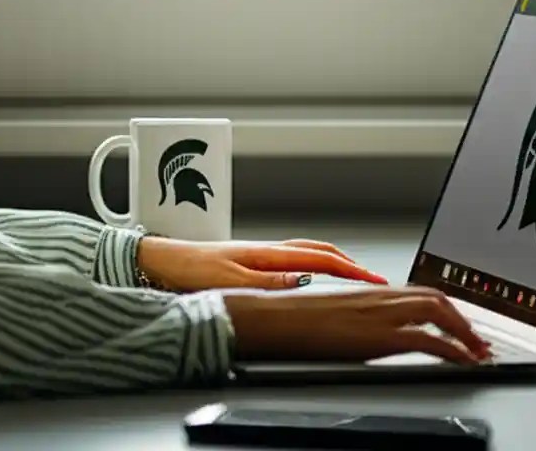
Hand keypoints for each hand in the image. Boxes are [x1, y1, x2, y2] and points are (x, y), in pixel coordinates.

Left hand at [136, 236, 389, 291]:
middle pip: (318, 251)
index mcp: (267, 254)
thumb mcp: (232, 283)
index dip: (352, 270)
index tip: (375, 278)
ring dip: (331, 261)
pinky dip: (311, 264)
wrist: (160, 261)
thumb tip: (305, 282)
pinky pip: (291, 259)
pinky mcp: (248, 261)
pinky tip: (307, 274)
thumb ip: (270, 284)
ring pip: (305, 252)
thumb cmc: (189, 270)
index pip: (320, 259)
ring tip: (349, 273)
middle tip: (371, 276)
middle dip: (348, 262)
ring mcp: (258, 254)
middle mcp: (266, 250)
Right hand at [223, 286, 492, 364]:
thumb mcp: (332, 315)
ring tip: (476, 353)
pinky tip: (461, 362)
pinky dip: (452, 350)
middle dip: (463, 320)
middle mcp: (380, 297)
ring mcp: (381, 315)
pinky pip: (428, 340)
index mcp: (369, 293)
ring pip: (439, 312)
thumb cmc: (292, 320)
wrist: (273, 320)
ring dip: (464, 333)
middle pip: (436, 298)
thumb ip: (357, 319)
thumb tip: (368, 332)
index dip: (446, 307)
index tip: (459, 324)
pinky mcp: (379, 336)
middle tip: (477, 341)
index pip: (419, 292)